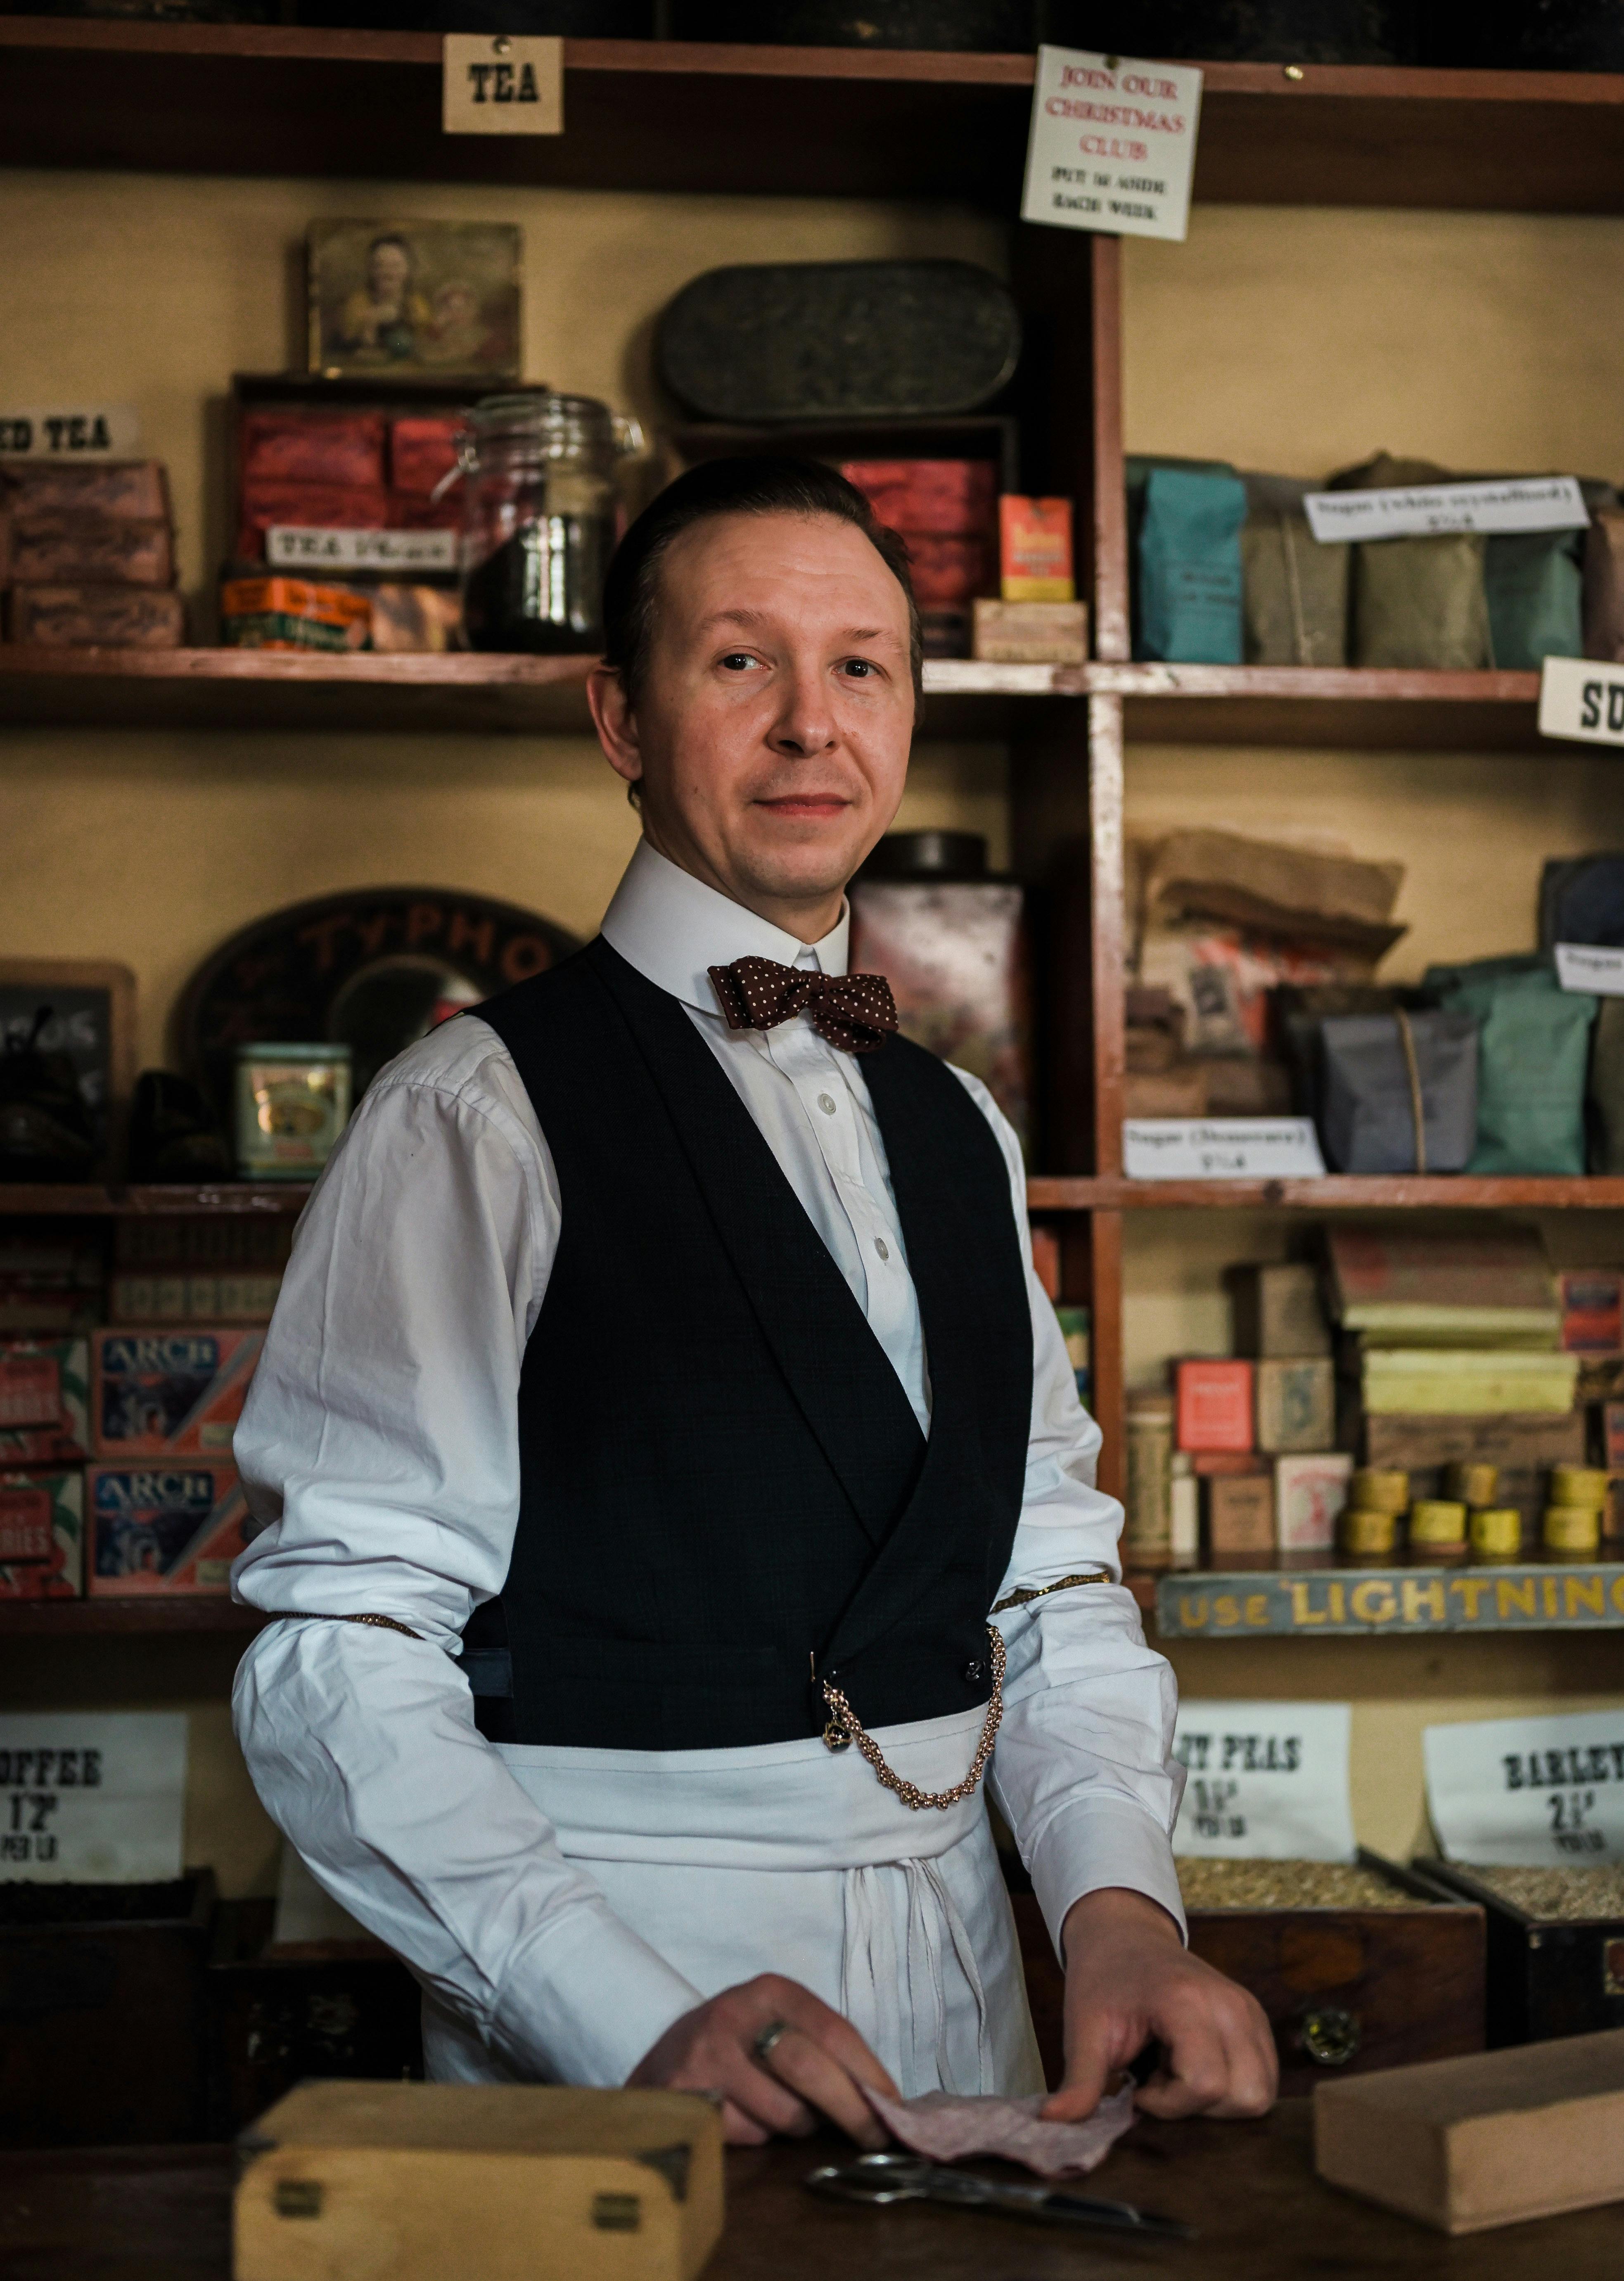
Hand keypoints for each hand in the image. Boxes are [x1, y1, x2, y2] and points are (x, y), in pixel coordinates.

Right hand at [627, 1973, 896, 2148]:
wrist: (660, 2065)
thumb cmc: (737, 2047)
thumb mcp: (775, 2028)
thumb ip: (821, 2050)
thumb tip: (881, 2100)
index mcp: (771, 1992)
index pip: (835, 2030)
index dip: (871, 2074)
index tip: (895, 2107)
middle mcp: (737, 2016)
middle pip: (811, 2070)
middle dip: (851, 2112)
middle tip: (875, 2138)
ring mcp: (707, 2058)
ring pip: (783, 2113)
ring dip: (798, 2127)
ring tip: (783, 2113)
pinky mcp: (688, 2100)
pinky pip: (749, 2136)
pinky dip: (760, 2138)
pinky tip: (747, 2121)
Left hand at [1044, 1886, 1276, 2122]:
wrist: (1124, 1935)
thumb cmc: (1103, 1980)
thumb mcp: (1083, 2030)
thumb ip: (1079, 2082)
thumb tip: (1052, 2123)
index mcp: (1187, 2002)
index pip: (1205, 2083)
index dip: (1169, 2104)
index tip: (1138, 2087)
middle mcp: (1230, 2005)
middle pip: (1245, 2096)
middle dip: (1199, 2108)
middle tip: (1160, 2081)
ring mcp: (1249, 2011)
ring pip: (1261, 2093)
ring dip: (1219, 2101)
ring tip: (1177, 2073)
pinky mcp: (1256, 2019)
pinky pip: (1265, 2077)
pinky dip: (1234, 2087)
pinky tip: (1194, 2066)